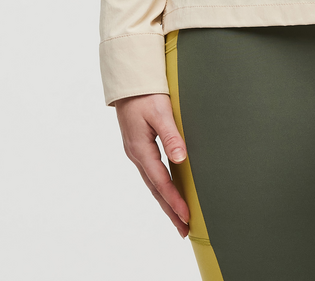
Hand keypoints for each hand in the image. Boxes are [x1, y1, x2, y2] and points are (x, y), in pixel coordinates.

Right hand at [114, 92, 191, 236]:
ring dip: (165, 202)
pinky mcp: (139, 147)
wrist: (128, 83)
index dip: (174, 200)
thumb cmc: (145, 95)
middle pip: (155, 189)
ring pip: (153, 183)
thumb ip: (171, 136)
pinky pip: (151, 174)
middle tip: (183, 230)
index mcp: (141, 149)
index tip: (187, 216)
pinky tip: (167, 193)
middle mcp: (137, 155)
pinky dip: (160, 188)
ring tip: (178, 219)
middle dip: (169, 210)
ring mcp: (137, 152)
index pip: (161, 181)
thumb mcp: (160, 112)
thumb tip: (180, 159)